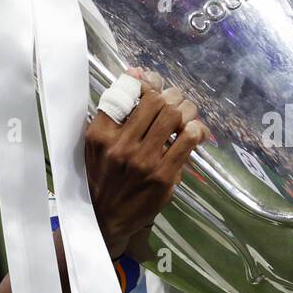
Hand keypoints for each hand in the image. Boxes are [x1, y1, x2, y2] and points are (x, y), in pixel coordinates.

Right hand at [84, 69, 206, 258]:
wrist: (106, 218)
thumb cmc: (103, 175)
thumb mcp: (97, 143)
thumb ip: (114, 111)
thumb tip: (138, 73)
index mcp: (101, 134)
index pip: (128, 92)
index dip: (146, 82)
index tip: (153, 84)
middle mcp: (121, 145)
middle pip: (156, 101)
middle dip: (171, 95)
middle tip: (175, 100)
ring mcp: (144, 161)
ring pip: (174, 116)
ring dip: (186, 109)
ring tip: (186, 113)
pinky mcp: (163, 177)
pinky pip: (186, 142)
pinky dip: (195, 130)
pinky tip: (194, 130)